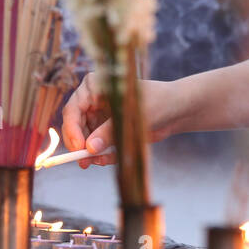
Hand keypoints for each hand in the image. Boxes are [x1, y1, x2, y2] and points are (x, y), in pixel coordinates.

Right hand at [60, 73, 178, 167]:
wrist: (176, 109)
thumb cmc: (157, 102)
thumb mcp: (132, 116)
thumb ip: (109, 132)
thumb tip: (90, 148)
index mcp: (94, 86)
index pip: (72, 109)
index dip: (72, 130)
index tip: (79, 147)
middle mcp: (92, 100)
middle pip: (74, 126)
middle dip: (79, 145)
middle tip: (84, 162)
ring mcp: (99, 115)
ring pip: (84, 139)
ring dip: (92, 153)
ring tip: (101, 161)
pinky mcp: (107, 130)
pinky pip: (97, 146)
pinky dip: (102, 155)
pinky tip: (109, 159)